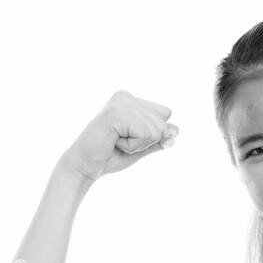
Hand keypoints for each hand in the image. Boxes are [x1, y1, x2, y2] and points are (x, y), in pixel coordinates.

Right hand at [61, 90, 178, 182]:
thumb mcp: (140, 148)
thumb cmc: (110, 157)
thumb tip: (177, 130)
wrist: (85, 166)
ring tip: (117, 142)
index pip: (165, 113)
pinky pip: (144, 135)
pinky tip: (114, 142)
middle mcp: (126, 96)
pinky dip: (132, 146)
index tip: (127, 138)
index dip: (152, 134)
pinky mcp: (116, 112)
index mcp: (131, 100)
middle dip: (146, 141)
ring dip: (138, 145)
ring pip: (155, 130)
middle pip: (162, 122)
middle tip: (121, 142)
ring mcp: (121, 102)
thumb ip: (158, 139)